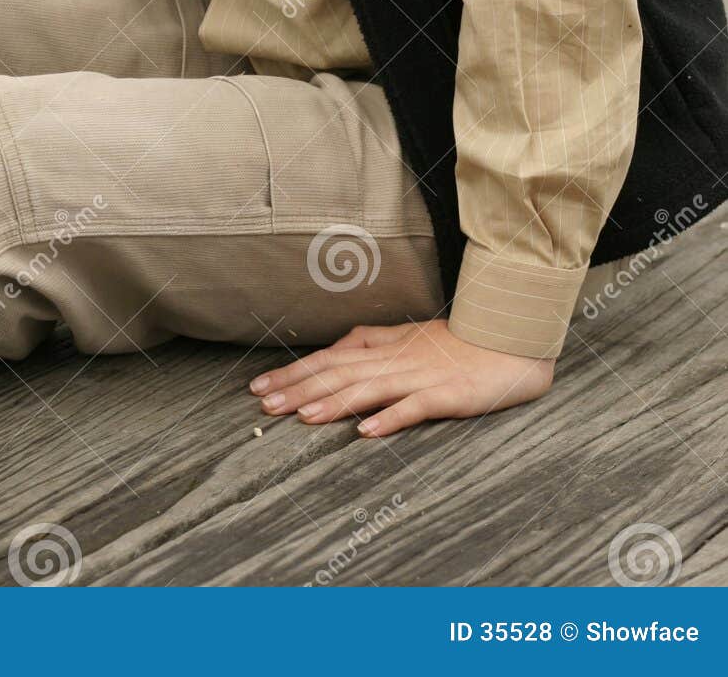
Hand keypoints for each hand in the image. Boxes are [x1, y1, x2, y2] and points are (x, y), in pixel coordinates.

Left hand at [248, 319, 554, 437]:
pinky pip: (414, 408)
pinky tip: (365, 433)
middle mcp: (395, 360)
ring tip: (303, 417)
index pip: (329, 359)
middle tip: (263, 405)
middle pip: (339, 373)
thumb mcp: (408, 337)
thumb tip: (337, 347)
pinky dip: (389, 419)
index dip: (294, 373)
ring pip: (369, 389)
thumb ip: (372, 342)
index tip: (260, 388)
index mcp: (384, 347)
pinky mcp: (446, 395)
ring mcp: (419, 376)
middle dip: (299, 389)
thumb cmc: (457, 343)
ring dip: (334, 403)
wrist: (509, 342)